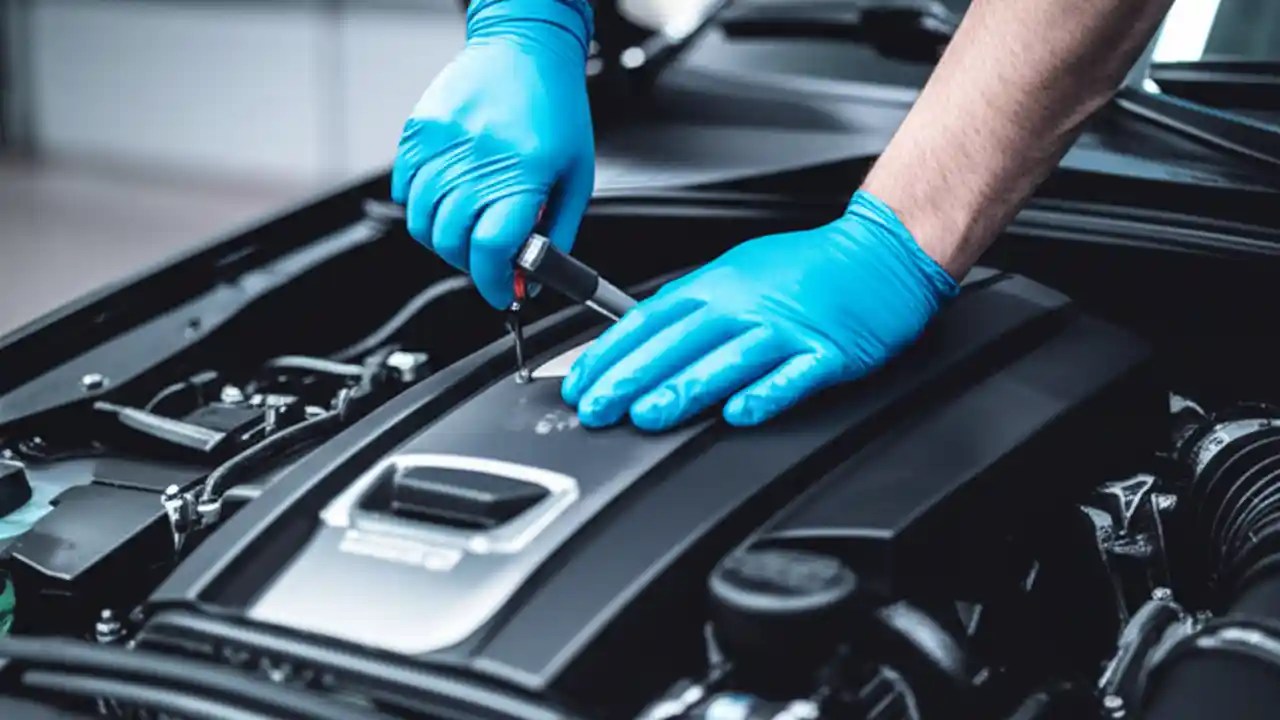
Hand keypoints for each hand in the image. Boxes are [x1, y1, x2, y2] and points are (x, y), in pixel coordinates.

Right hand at [391, 0, 594, 308]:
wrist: (526, 48)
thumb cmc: (556, 111)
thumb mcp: (575, 179)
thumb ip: (555, 234)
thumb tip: (532, 280)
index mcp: (523, 173)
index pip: (493, 248)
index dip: (495, 281)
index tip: (502, 293)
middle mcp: (477, 159)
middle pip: (452, 241)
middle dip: (470, 266)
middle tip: (487, 263)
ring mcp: (442, 144)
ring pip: (422, 222)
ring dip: (443, 241)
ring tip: (467, 230)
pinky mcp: (418, 131)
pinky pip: (405, 190)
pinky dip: (421, 209)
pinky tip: (447, 201)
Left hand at [561, 191, 959, 430]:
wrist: (879, 251)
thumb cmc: (808, 269)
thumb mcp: (737, 273)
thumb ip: (692, 307)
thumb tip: (641, 337)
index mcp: (717, 286)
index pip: (649, 320)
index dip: (610, 354)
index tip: (580, 383)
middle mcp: (746, 305)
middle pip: (679, 342)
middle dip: (631, 378)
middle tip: (598, 408)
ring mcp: (787, 329)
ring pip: (727, 360)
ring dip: (685, 388)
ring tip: (649, 415)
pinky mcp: (827, 352)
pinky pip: (793, 376)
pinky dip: (765, 394)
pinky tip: (739, 414)